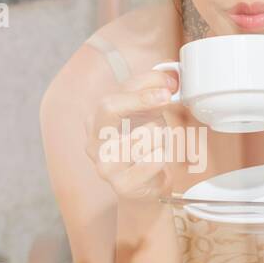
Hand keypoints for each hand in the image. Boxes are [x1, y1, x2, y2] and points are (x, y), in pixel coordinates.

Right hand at [85, 70, 179, 202]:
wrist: (145, 186)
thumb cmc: (143, 146)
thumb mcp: (146, 113)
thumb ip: (153, 91)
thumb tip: (170, 76)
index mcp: (96, 121)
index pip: (113, 95)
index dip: (142, 86)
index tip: (168, 84)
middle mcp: (93, 142)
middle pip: (109, 108)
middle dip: (141, 99)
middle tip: (167, 97)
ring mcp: (104, 165)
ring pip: (140, 136)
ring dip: (160, 135)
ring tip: (158, 142)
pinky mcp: (121, 184)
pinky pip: (152, 161)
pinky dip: (162, 156)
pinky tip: (156, 160)